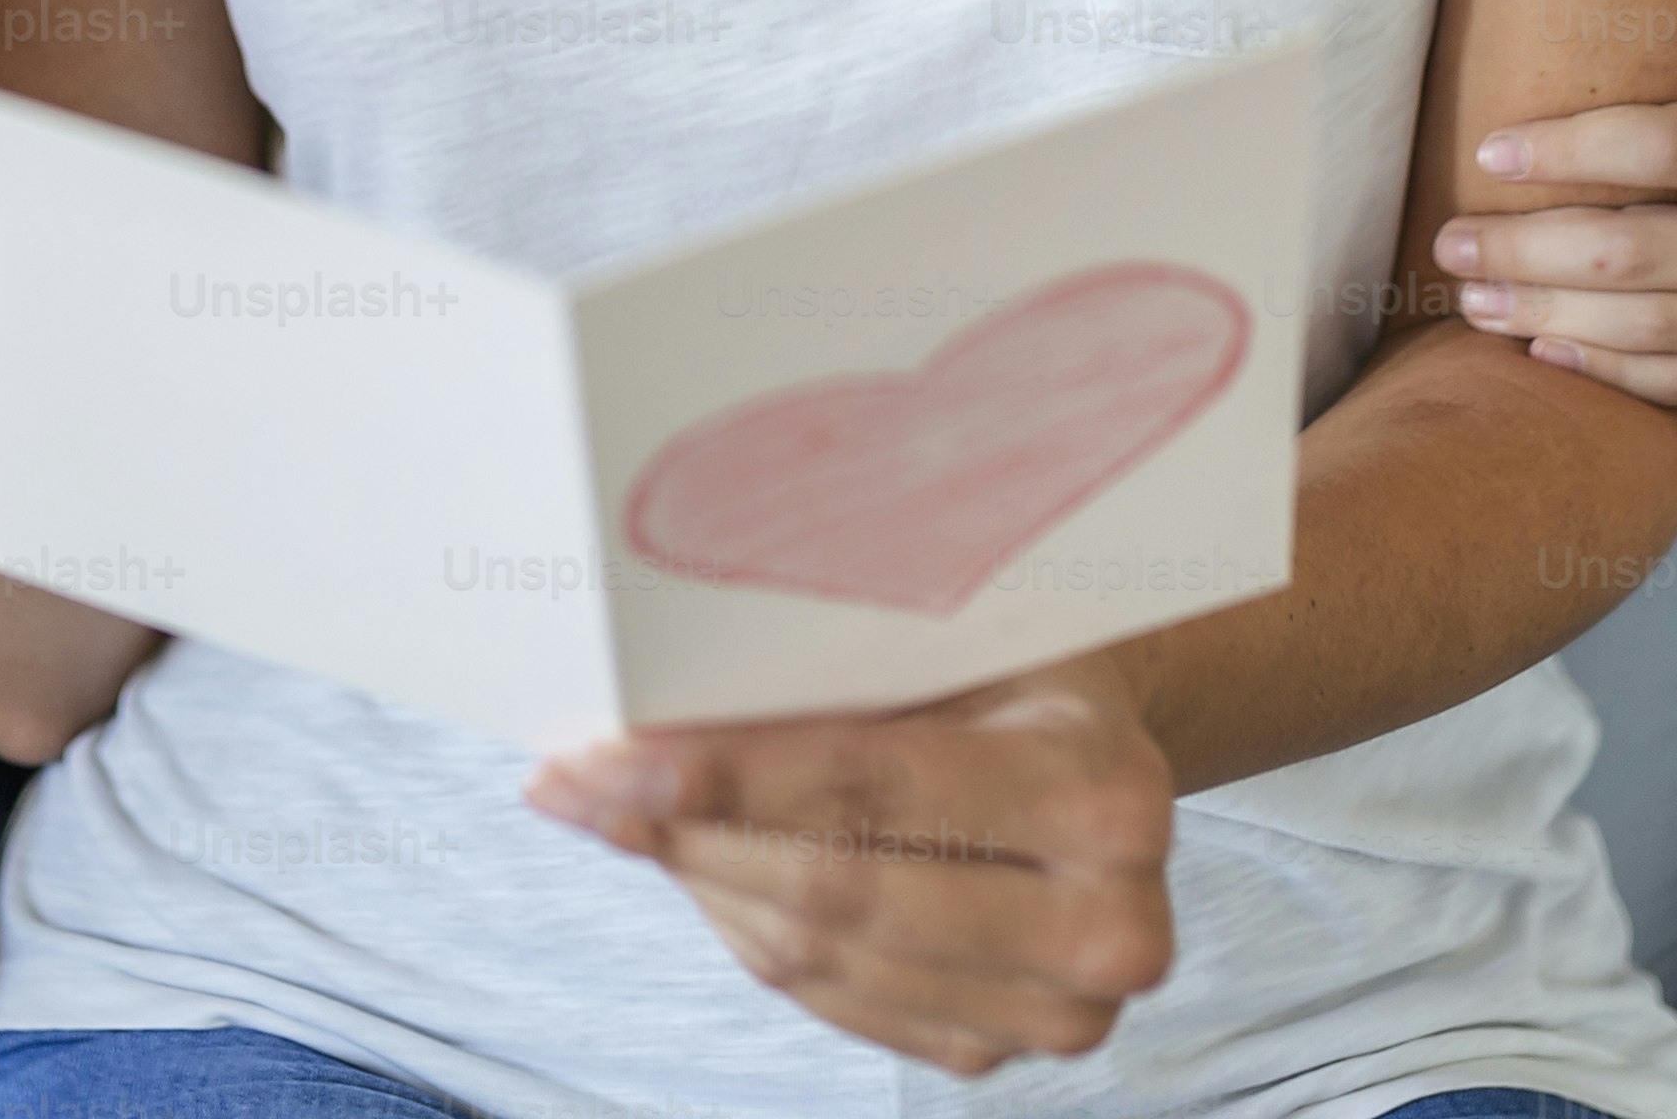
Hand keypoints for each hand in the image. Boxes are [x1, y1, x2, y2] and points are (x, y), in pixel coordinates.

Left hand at [522, 654, 1178, 1074]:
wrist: (1094, 744)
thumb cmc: (1014, 658)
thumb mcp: (958, 627)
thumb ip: (839, 658)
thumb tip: (657, 677)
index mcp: (1105, 794)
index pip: (878, 785)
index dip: (731, 773)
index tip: (611, 749)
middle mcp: (1103, 926)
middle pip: (840, 886)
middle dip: (686, 830)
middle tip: (571, 777)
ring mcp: (1054, 1011)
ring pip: (819, 953)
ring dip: (697, 876)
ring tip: (605, 806)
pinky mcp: (994, 1048)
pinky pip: (829, 995)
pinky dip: (743, 921)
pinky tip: (688, 859)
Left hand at [1438, 0, 1676, 410]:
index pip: (1666, 149)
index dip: (1571, 149)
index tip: (1491, 149)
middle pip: (1631, 254)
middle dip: (1526, 249)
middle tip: (1449, 237)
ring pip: (1640, 330)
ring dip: (1541, 314)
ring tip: (1466, 294)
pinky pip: (1669, 384)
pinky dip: (1596, 370)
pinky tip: (1532, 346)